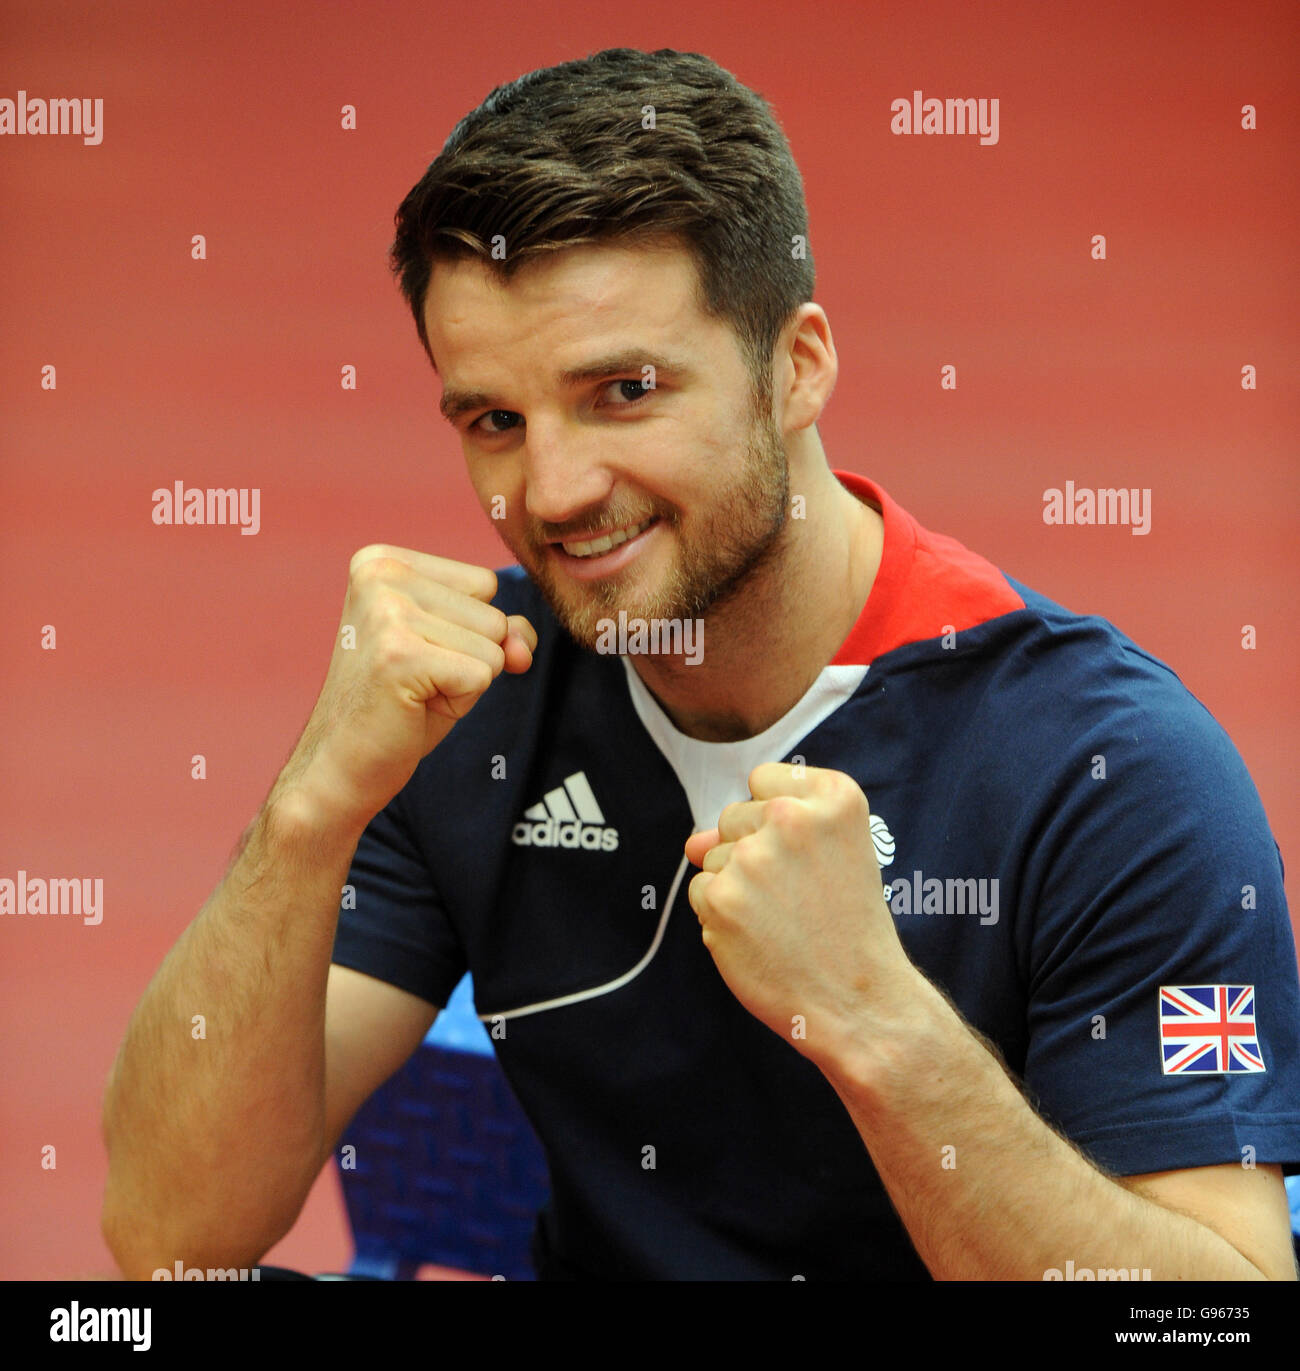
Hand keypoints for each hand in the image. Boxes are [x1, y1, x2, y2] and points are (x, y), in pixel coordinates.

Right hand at [282, 544, 535, 827]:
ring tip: (412, 692)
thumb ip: (501, 630)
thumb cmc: (398, 706)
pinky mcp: (400, 654)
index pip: (484, 584)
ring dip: (463, 681)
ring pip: (493, 646)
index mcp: (383, 561)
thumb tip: (521, 644)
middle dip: (468, 658)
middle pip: (492, 614)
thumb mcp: (456, 650)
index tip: (415, 654)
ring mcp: (388, 613)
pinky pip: (482, 674)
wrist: (340, 767)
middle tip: (413, 680)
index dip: (466, 631)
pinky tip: (413, 706)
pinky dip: (460, 702)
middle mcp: (381, 576)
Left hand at [684, 763, 912, 1065]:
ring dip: (736, 887)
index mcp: (835, 796)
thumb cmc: (848, 930)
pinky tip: (760, 939)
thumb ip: (764, 830)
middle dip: (753, 853)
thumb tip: (693, 842)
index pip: (763, 779)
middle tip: (798, 898)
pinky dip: (720, 917)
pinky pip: (701, 892)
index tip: (803, 854)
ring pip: (713, 856)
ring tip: (783, 921)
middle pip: (734, 816)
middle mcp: (792, 816)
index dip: (774, 819)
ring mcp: (754, 856)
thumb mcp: (834, 858)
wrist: (860, 1003)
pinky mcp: (723, 897)